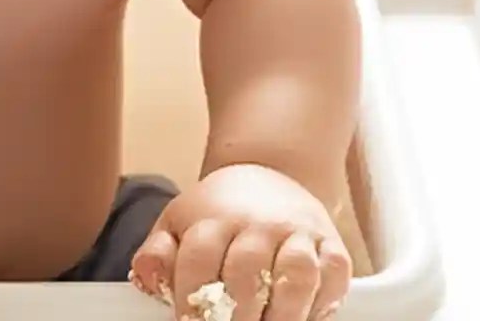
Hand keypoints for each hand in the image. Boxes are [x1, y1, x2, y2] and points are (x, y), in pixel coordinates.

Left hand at [130, 165, 350, 320]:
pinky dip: (321, 305)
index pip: (199, 259)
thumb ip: (157, 256)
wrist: (272, 173)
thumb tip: (147, 280)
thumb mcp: (177, 224)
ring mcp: (298, 234)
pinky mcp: (331, 246)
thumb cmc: (218, 212)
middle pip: (246, 271)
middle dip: (235, 315)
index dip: (191, 299)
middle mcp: (258, 224)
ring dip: (282, 315)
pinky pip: (333, 277)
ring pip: (296, 276)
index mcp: (213, 219)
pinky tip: (301, 318)